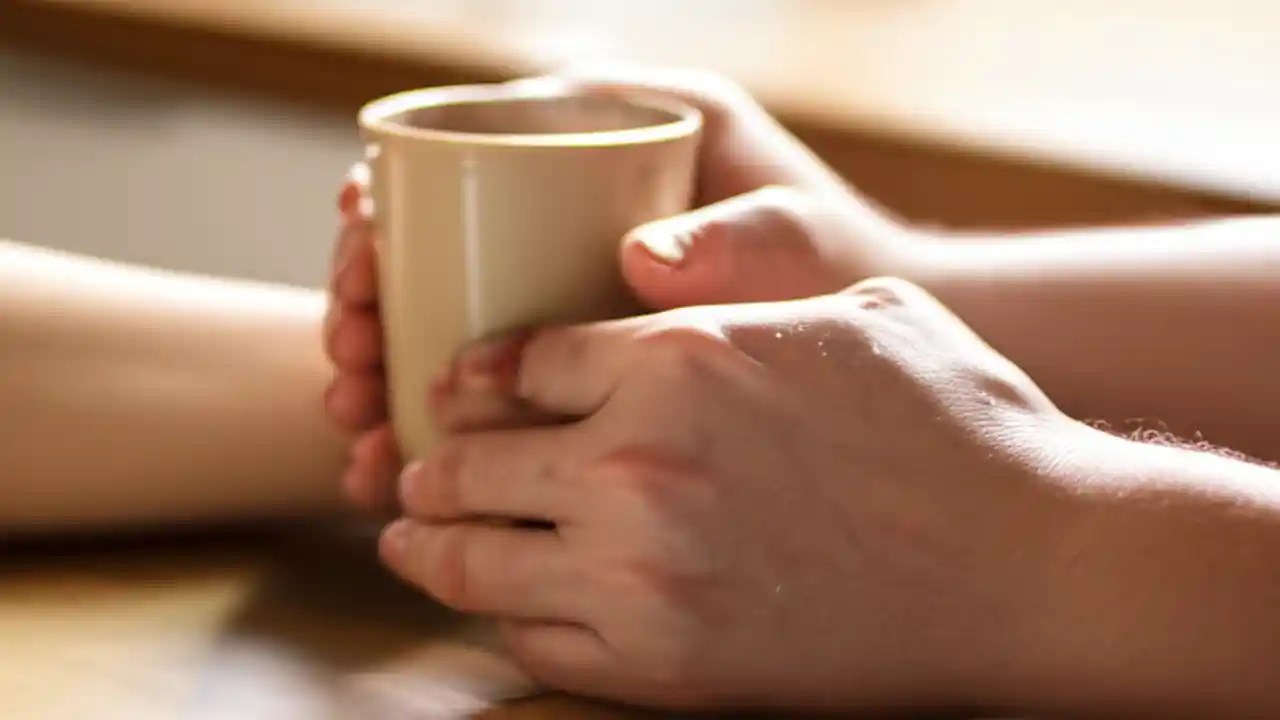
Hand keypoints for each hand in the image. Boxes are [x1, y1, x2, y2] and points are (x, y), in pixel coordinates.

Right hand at [324, 68, 920, 510]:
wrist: (853, 333)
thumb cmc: (830, 266)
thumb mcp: (789, 239)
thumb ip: (734, 239)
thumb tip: (642, 259)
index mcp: (602, 133)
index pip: (465, 144)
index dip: (392, 190)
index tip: (359, 243)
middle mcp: (560, 196)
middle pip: (426, 232)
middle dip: (366, 293)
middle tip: (350, 356)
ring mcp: (549, 270)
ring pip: (431, 307)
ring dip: (378, 363)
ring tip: (355, 424)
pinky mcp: (553, 340)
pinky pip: (466, 368)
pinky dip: (422, 412)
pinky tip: (386, 461)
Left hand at [379, 278, 1079, 709]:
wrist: (1031, 566)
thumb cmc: (953, 426)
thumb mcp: (848, 313)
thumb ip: (732, 294)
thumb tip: (648, 282)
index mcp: (678, 356)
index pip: (515, 364)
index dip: (474, 378)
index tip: (458, 393)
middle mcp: (638, 461)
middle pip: (469, 463)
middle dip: (432, 465)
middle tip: (412, 474)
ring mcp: (644, 573)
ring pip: (476, 561)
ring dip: (432, 549)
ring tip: (412, 542)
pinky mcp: (668, 668)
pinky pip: (536, 643)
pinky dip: (507, 619)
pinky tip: (504, 606)